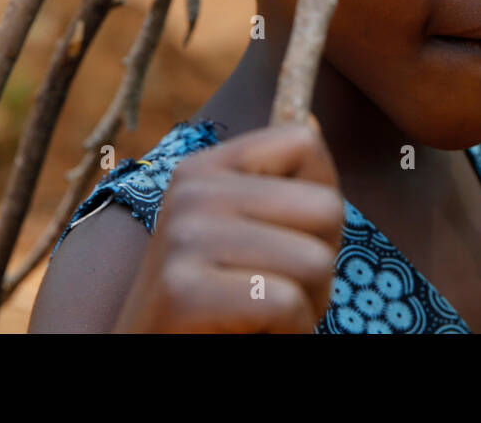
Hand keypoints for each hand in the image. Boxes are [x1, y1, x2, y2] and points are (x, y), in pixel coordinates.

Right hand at [113, 120, 345, 332]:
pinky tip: (254, 335)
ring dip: (307, 305)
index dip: (320, 205)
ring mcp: (184, 238)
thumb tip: (312, 122)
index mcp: (203, 167)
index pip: (305, 143)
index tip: (287, 242)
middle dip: (321, 263)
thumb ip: (279, 186)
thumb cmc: (219, 306)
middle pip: (326, 208)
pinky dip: (290, 332)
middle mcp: (190, 191)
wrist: (155, 358)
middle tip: (277, 293)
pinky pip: (287, 303)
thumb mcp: (246, 235)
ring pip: (315, 262)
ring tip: (263, 315)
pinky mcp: (182, 292)